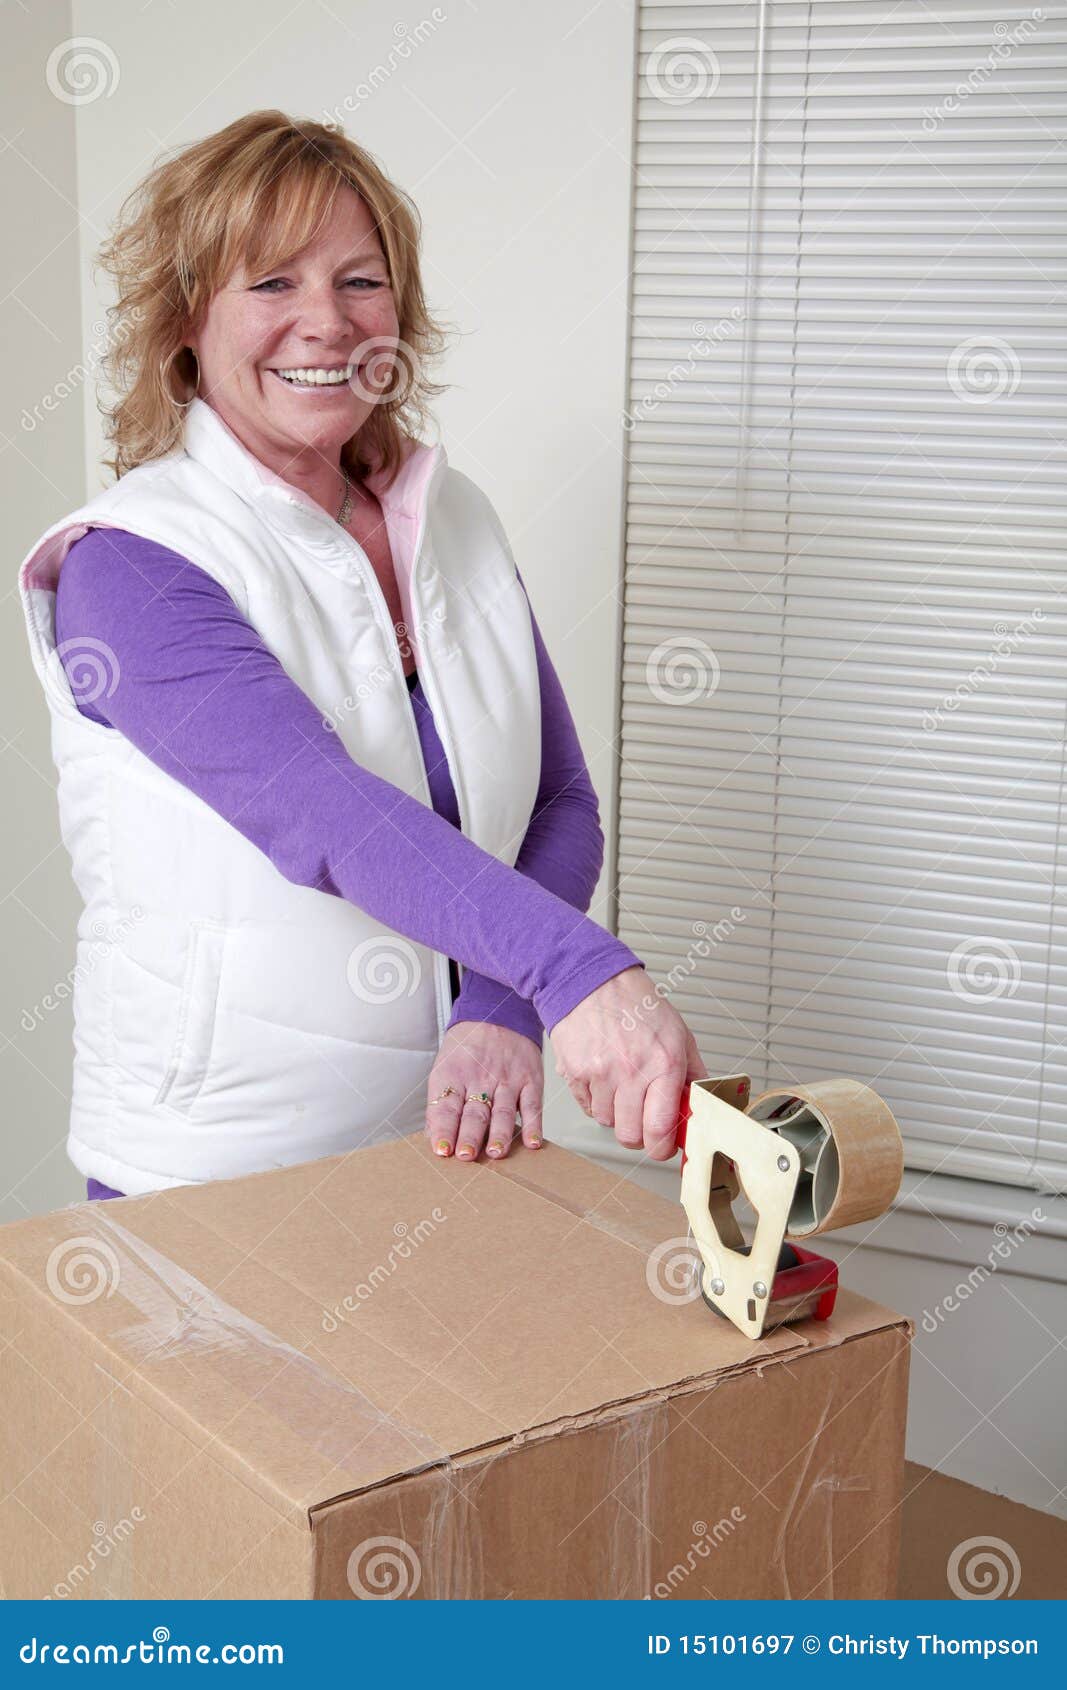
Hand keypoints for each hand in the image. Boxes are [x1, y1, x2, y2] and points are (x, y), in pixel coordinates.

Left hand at [425, 1021, 544, 1160]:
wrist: (498, 1012)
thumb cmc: (467, 1048)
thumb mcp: (444, 1068)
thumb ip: (440, 1105)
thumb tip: (435, 1139)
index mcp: (454, 1076)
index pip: (446, 1106)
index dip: (443, 1129)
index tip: (442, 1151)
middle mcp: (480, 1078)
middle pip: (474, 1112)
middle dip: (470, 1136)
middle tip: (467, 1156)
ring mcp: (507, 1080)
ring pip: (503, 1111)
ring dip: (499, 1134)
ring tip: (495, 1153)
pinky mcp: (530, 1080)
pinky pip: (532, 1105)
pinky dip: (533, 1125)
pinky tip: (532, 1142)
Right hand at [548, 965, 705, 1160]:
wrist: (592, 980)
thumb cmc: (636, 1003)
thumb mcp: (679, 1034)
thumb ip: (693, 1074)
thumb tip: (699, 1105)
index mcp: (664, 1064)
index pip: (661, 1131)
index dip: (662, 1147)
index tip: (664, 1144)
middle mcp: (631, 1072)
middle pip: (630, 1136)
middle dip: (638, 1134)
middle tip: (642, 1119)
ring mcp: (600, 1073)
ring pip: (607, 1122)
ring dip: (616, 1113)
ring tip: (621, 1086)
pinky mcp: (574, 1072)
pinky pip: (586, 1106)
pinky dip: (595, 1099)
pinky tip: (602, 1077)